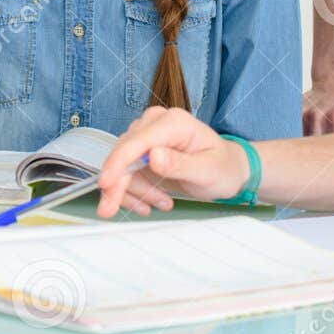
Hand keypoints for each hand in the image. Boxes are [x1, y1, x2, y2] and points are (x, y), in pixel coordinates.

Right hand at [95, 107, 249, 217]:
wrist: (227, 169)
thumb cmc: (222, 168)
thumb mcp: (208, 170)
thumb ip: (181, 164)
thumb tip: (153, 155)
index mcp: (173, 122)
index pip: (137, 141)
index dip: (118, 162)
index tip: (106, 184)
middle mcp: (154, 123)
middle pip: (123, 154)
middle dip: (118, 185)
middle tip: (110, 211)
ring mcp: (145, 135)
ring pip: (122, 166)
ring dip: (134, 191)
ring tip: (162, 204)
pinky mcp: (140, 150)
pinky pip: (125, 172)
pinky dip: (133, 191)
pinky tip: (150, 203)